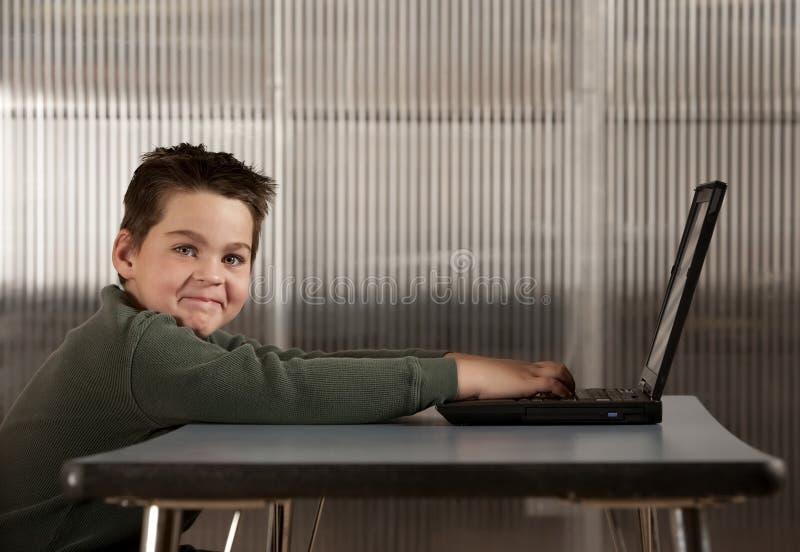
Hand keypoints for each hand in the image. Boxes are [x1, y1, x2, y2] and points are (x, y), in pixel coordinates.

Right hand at [444, 352, 575, 399]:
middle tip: (571, 388)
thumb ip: (503, 383)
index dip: (557, 373)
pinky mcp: (528, 383)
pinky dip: (562, 391)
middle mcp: (526, 368)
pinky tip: (564, 397)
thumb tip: (500, 392)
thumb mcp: (494, 378)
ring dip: (569, 382)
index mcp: (519, 366)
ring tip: (571, 394)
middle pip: (556, 366)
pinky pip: (553, 385)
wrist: (471, 373)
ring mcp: (528, 374)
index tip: (561, 382)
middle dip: (568, 377)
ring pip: (559, 371)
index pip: (544, 365)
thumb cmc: (477, 376)